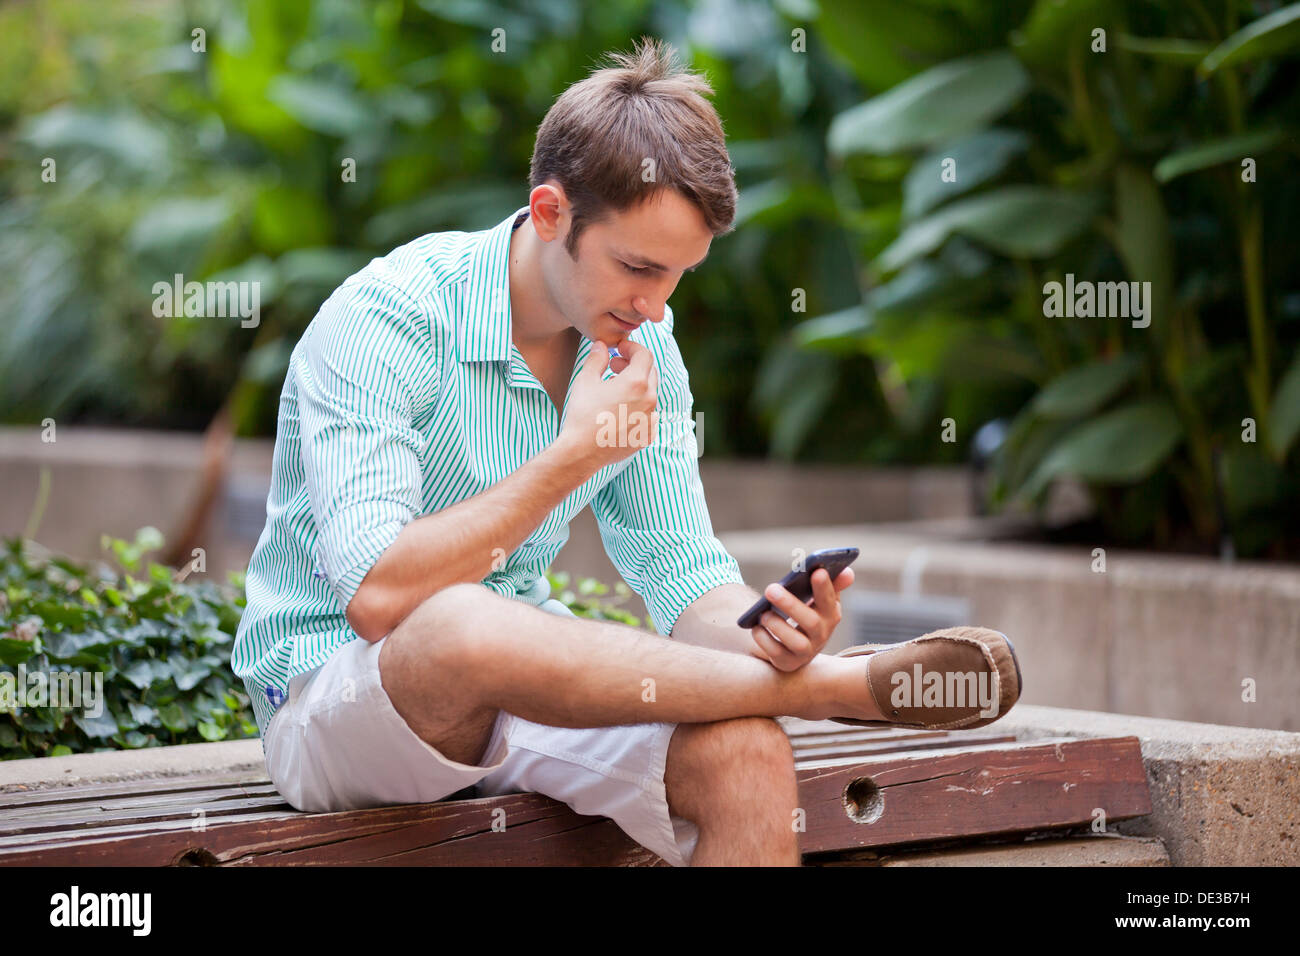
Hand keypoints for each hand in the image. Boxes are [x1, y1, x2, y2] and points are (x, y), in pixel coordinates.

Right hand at [558, 338, 659, 472]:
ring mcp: (651, 419)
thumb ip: (597, 358)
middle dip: (634, 365)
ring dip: (636, 386)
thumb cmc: (582, 414)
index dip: (632, 347)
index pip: (645, 355)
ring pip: (650, 394)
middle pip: (650, 372)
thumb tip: (601, 346)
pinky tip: (619, 411)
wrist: (581, 452)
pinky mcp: (648, 435)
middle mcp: (650, 400)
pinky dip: (638, 407)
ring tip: (613, 389)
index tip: (619, 350)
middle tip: (614, 367)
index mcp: (637, 382)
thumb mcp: (586, 380)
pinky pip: (649, 415)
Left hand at [749, 566, 854, 671]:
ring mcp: (806, 651)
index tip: (817, 571)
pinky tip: (756, 627)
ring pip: (796, 642)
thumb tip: (848, 572)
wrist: (795, 649)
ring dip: (777, 625)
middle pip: (811, 621)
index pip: (829, 600)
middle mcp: (822, 635)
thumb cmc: (806, 614)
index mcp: (831, 614)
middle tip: (771, 589)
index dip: (824, 587)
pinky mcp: (788, 662)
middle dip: (790, 604)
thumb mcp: (818, 600)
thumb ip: (830, 584)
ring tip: (762, 613)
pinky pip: (776, 653)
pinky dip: (764, 639)